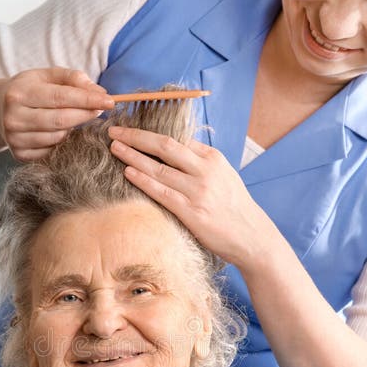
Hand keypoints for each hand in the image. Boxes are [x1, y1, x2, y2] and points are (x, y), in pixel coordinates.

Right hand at [0, 68, 114, 161]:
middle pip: (61, 120)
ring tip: (76, 119)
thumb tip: (98, 92)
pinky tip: (62, 133)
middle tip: (101, 110)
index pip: (61, 97)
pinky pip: (52, 152)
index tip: (110, 101)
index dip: (88, 100)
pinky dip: (62, 143)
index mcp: (20, 93)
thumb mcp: (45, 75)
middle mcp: (14, 118)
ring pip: (58, 138)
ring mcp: (16, 140)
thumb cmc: (28, 90)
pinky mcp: (20, 155)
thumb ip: (72, 78)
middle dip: (86, 115)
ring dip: (74, 130)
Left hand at [109, 127, 267, 268]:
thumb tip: (174, 150)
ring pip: (159, 168)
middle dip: (136, 136)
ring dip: (133, 156)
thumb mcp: (223, 176)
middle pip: (165, 146)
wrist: (252, 237)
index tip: (131, 129)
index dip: (150, 132)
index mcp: (212, 158)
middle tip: (115, 130)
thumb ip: (199, 163)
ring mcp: (199, 191)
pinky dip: (144, 180)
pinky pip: (162, 192)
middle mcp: (206, 170)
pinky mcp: (192, 212)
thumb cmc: (233, 207)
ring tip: (115, 148)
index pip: (177, 138)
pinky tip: (128, 172)